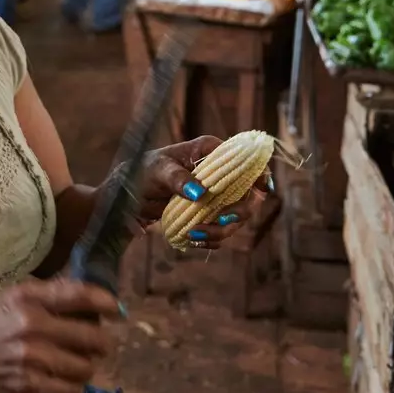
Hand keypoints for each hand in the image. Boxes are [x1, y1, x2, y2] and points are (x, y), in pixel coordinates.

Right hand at [0, 276, 120, 392]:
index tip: (117, 310)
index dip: (105, 302)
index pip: (78, 294)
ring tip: (77, 366)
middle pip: (91, 336)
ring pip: (85, 366)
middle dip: (100, 344)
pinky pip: (70, 390)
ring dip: (86, 369)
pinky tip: (65, 384)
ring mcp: (32, 356)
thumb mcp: (11, 298)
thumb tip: (87, 299)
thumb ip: (46, 295)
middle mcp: (32, 323)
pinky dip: (73, 389)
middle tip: (97, 347)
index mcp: (27, 296)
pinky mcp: (29, 384)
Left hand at [136, 136, 268, 248]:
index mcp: (211, 152)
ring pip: (237, 217)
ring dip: (221, 230)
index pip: (246, 159)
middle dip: (240, 212)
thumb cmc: (144, 171)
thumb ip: (178, 179)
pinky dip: (212, 239)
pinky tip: (193, 240)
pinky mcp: (209, 214)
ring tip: (194, 235)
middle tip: (222, 222)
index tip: (263, 189)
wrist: (131, 193)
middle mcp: (219, 174)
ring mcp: (217, 196)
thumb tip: (199, 193)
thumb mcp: (158, 170)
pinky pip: (222, 230)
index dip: (260, 173)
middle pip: (249, 194)